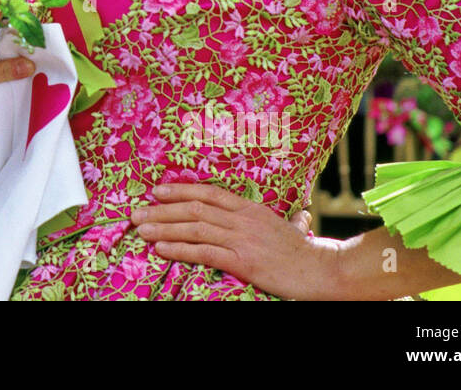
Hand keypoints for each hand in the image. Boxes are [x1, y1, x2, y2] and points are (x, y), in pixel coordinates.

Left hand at [130, 184, 342, 299]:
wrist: (323, 271)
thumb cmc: (307, 253)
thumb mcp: (291, 228)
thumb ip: (287, 221)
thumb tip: (299, 218)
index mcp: (251, 209)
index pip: (209, 193)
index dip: (181, 190)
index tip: (157, 191)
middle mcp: (243, 219)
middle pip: (195, 209)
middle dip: (163, 210)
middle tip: (137, 212)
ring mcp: (242, 239)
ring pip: (195, 228)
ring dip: (164, 228)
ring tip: (141, 229)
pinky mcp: (242, 261)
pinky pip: (204, 252)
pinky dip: (179, 249)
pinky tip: (161, 248)